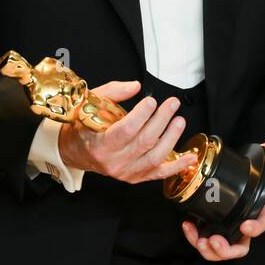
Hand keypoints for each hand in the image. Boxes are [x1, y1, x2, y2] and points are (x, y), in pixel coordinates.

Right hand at [57, 80, 196, 183]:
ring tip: (179, 121)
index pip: (125, 130)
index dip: (141, 115)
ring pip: (155, 157)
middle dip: (162, 120)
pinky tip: (190, 157)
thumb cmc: (83, 127)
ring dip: (171, 138)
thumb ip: (112, 93)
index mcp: (99, 144)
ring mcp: (126, 171)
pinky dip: (177, 166)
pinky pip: (159, 173)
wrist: (75, 151)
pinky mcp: (136, 177)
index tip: (152, 101)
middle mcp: (113, 161)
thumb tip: (135, 87)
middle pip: (144, 141)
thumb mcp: (89, 104)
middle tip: (172, 104)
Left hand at [181, 136, 264, 259]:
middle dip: (226, 249)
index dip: (255, 229)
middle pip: (239, 248)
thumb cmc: (256, 170)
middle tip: (214, 240)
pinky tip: (187, 225)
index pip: (260, 225)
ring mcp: (226, 227)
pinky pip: (204, 239)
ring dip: (209, 250)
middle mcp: (243, 224)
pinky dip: (194, 236)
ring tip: (199, 240)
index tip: (245, 227)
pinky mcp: (211, 225)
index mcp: (258, 211)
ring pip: (221, 250)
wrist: (240, 173)